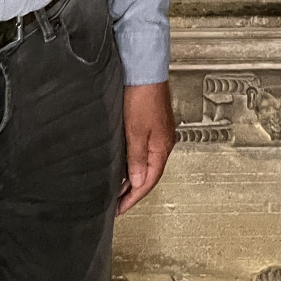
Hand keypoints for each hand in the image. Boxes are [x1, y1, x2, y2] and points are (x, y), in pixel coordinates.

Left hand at [117, 81, 175, 215]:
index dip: (133, 197)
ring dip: (133, 176)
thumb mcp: (135, 132)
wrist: (145, 71)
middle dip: (133, 190)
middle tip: (117, 204)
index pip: (148, 181)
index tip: (120, 209)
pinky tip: (124, 164)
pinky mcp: (153, 124)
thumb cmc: (142, 97)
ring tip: (118, 188)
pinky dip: (134, 162)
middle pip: (149, 174)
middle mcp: (163, 142)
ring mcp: (159, 133)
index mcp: (162, 147)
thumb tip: (136, 182)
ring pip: (146, 162)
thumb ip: (136, 158)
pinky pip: (144, 151)